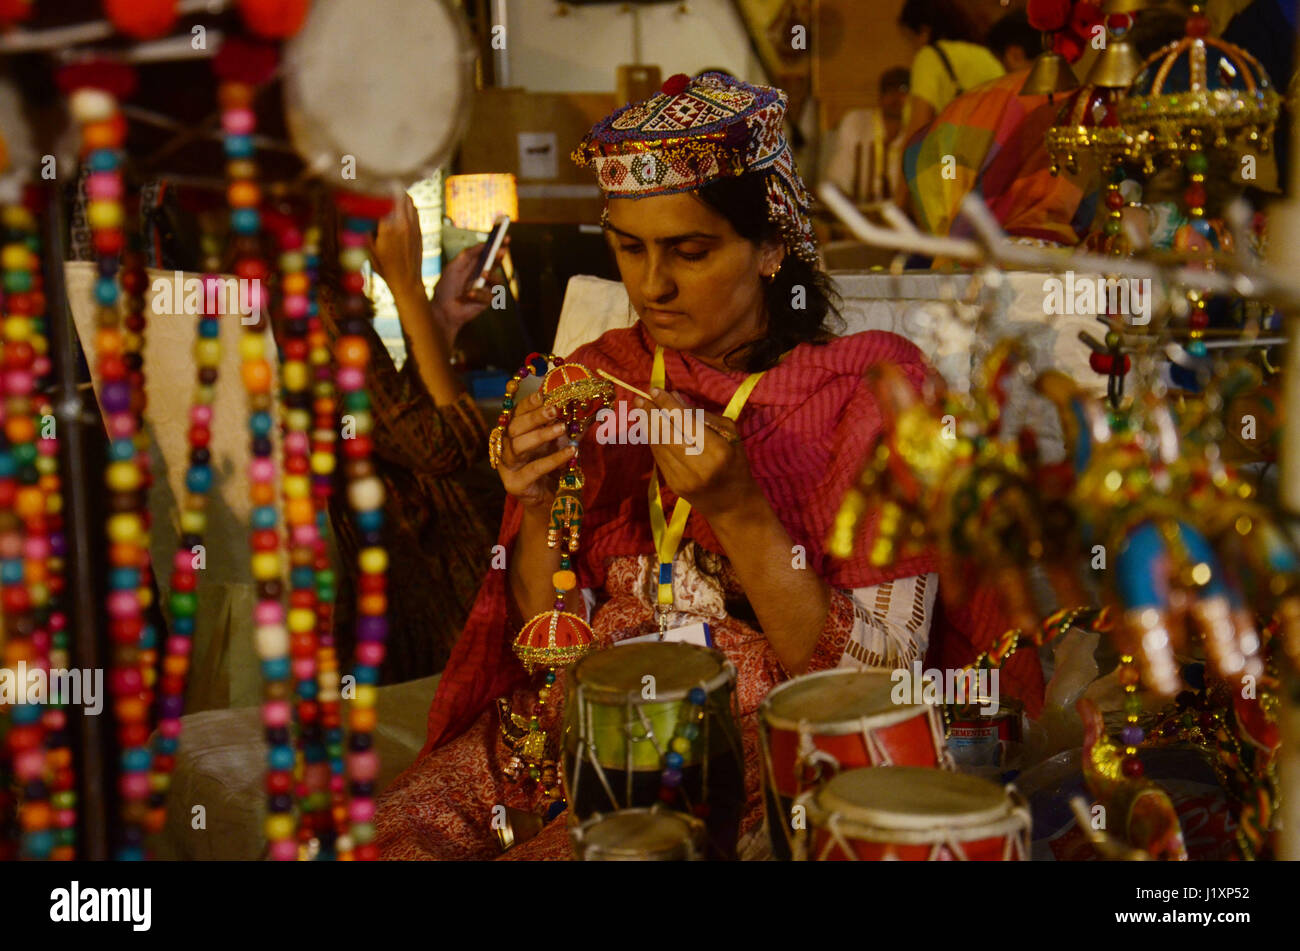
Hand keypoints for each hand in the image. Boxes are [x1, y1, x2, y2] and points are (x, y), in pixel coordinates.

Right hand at [366, 194, 423, 294]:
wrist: (407, 281)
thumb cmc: (385, 267)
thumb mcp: (369, 248)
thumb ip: (366, 228)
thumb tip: (362, 212)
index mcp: (388, 226)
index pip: (382, 198)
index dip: (375, 189)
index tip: (368, 184)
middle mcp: (402, 222)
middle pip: (397, 193)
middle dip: (388, 187)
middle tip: (379, 185)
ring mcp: (413, 225)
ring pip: (408, 199)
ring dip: (399, 194)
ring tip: (389, 193)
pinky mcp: (419, 229)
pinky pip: (413, 209)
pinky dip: (406, 204)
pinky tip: (399, 206)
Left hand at [432, 240, 508, 346]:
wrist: (442, 309)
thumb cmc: (446, 287)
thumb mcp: (454, 266)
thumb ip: (468, 255)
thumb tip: (484, 244)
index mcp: (474, 265)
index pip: (489, 253)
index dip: (498, 245)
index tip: (505, 237)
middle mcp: (482, 275)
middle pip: (497, 264)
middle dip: (500, 257)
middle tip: (501, 252)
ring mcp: (485, 288)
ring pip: (498, 280)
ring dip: (491, 276)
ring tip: (483, 275)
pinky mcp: (486, 301)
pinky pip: (489, 295)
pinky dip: (479, 293)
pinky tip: (468, 295)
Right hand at [497, 389, 575, 512]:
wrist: (552, 501)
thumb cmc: (555, 467)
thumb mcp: (563, 441)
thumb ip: (571, 424)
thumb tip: (591, 403)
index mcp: (514, 432)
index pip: (517, 412)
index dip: (529, 403)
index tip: (544, 394)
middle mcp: (506, 447)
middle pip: (514, 427)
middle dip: (535, 417)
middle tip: (555, 409)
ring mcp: (507, 466)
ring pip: (518, 446)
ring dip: (541, 435)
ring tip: (562, 428)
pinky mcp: (514, 484)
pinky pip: (533, 469)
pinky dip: (552, 459)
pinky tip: (569, 451)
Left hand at [636, 387, 758, 519]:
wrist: (732, 505)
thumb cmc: (735, 464)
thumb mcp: (729, 435)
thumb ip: (703, 416)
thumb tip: (675, 397)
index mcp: (718, 450)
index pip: (687, 422)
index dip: (668, 405)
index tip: (655, 390)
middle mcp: (699, 465)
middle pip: (667, 433)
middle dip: (651, 413)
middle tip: (639, 397)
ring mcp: (683, 478)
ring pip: (660, 445)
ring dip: (647, 425)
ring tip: (639, 409)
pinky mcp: (673, 485)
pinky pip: (659, 457)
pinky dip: (652, 440)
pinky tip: (647, 427)